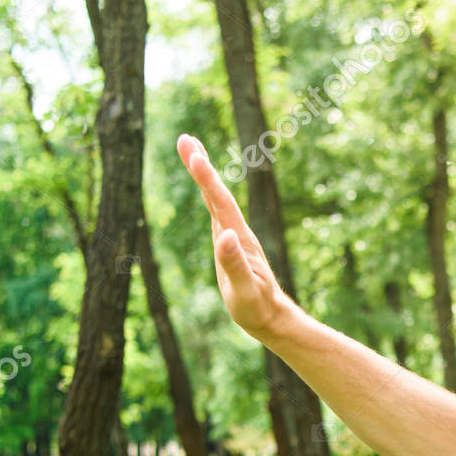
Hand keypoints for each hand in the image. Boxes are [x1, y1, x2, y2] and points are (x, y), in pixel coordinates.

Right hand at [175, 134, 292, 340]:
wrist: (272, 317)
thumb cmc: (257, 308)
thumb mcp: (244, 291)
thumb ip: (235, 265)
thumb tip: (224, 235)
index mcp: (239, 239)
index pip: (220, 203)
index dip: (207, 178)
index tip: (194, 154)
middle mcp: (237, 232)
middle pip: (217, 193)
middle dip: (201, 165)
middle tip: (184, 138)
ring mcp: (233, 237)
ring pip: (216, 199)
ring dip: (204, 175)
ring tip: (190, 150)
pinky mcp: (230, 244)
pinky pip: (216, 212)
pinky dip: (208, 194)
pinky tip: (205, 189)